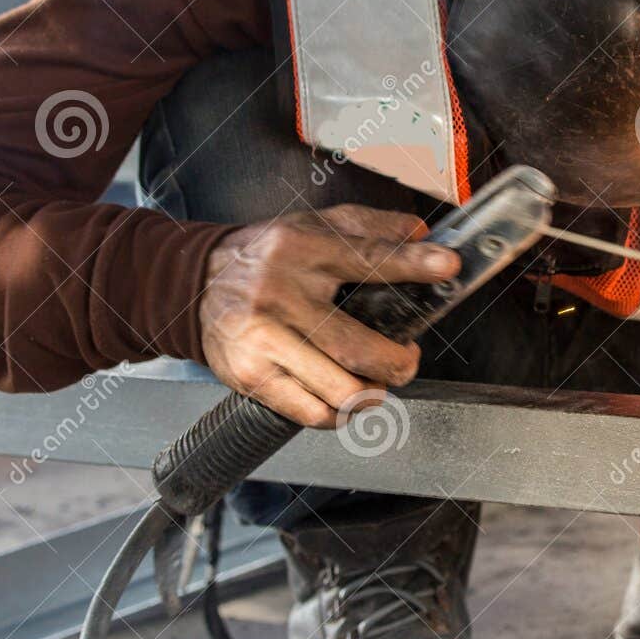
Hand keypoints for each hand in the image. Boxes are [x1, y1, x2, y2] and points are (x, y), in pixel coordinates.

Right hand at [198, 205, 460, 427]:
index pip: (367, 259)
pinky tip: (345, 399)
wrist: (192, 284)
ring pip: (339, 389)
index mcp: (302, 249)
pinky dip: (340, 414)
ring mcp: (263, 339)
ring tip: (375, 381)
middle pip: (358, 347)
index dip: (412, 266)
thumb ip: (369, 226)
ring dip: (372, 393)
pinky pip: (311, 412)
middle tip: (406, 359)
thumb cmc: (264, 257)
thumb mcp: (314, 224)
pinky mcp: (249, 374)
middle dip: (398, 363)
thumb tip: (421, 233)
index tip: (446, 268)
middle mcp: (281, 294)